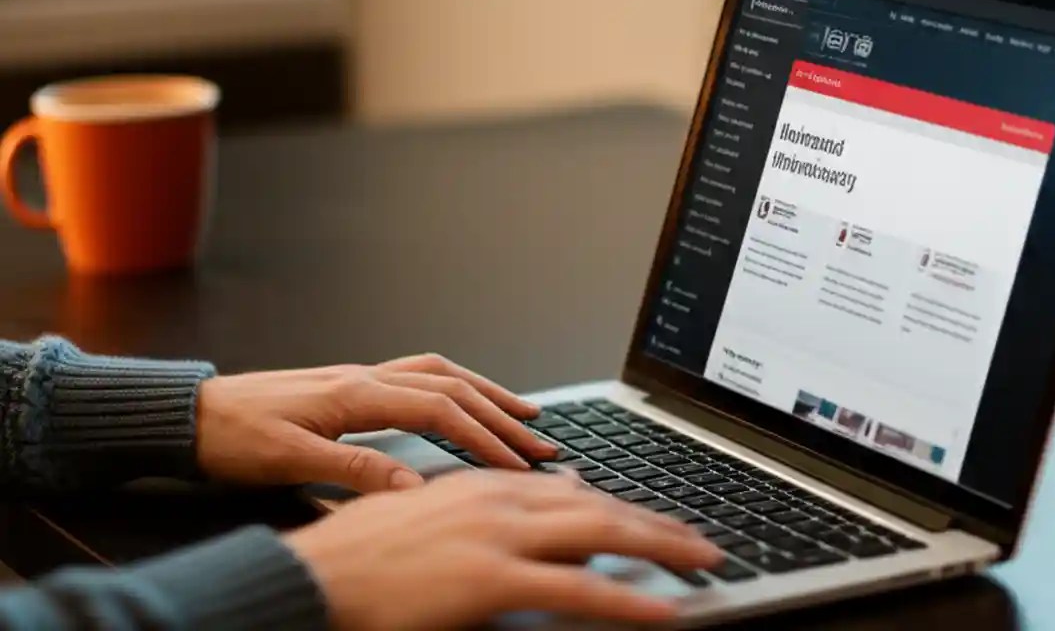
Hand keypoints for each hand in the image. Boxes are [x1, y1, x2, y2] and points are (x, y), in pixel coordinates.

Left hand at [195, 353, 558, 491]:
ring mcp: (360, 377)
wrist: (189, 414)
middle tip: (542, 441)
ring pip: (441, 374)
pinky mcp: (351, 386)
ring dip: (486, 392)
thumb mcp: (290, 461)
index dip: (486, 437)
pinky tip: (465, 400)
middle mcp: (365, 376)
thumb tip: (416, 489)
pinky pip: (419, 376)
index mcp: (356, 393)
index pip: (441, 411)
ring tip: (523, 411)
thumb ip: (356, 472)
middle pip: (453, 386)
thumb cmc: (232, 438)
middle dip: (503, 414)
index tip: (518, 463)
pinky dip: (454, 387)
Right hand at [285, 470, 723, 629]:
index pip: (577, 492)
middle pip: (602, 507)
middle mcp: (501, 499)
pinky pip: (578, 591)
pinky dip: (626, 600)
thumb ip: (494, 509)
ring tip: (701, 563)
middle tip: (700, 542)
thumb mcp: (436, 516)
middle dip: (659, 526)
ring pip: (602, 536)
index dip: (626, 509)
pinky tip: (660, 610)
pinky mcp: (492, 578)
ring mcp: (499, 537)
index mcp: (486, 485)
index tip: (659, 523)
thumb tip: (550, 499)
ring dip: (660, 550)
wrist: (313, 575)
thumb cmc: (364, 555)